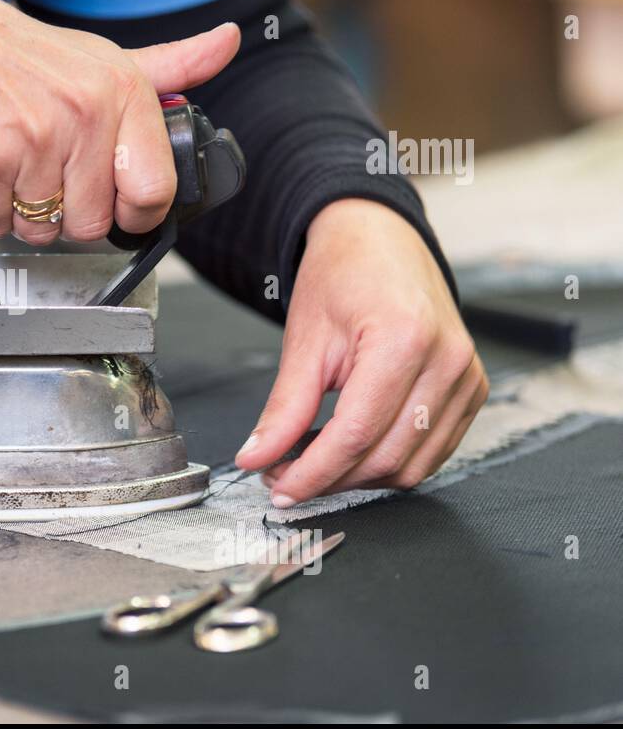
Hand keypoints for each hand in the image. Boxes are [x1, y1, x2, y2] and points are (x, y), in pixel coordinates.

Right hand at [0, 0, 239, 242]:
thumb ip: (171, 66)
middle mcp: (83, 117)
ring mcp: (33, 142)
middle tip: (49, 175)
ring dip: (24, 215)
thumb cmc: (25, 56)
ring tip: (16, 168)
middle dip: (68, 214)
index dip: (135, 212)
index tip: (118, 204)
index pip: (153, 191)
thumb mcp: (106, 57)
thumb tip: (228, 42)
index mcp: (122, 94)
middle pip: (92, 224)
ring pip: (41, 231)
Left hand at [235, 198, 488, 506]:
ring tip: (312, 460)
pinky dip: (389, 461)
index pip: (355, 436)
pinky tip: (350, 449)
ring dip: (358, 477)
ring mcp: (467, 378)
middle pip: (385, 457)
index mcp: (403, 341)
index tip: (277, 489)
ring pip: (412, 465)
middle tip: (282, 474)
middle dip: (329, 479)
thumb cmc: (343, 276)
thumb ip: (284, 409)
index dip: (312, 474)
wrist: (379, 240)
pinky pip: (432, 451)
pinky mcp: (472, 389)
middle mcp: (447, 362)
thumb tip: (256, 459)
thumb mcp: (304, 340)